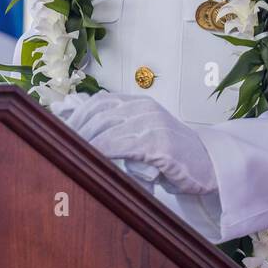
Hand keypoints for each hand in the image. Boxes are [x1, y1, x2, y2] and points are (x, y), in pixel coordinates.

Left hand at [50, 92, 219, 195]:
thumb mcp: (143, 135)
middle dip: (74, 130)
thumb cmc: (172, 154)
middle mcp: (144, 108)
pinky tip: (91, 159)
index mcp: (138, 103)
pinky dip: (102, 151)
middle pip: (98, 114)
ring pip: (107, 128)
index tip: (58, 131)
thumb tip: (79, 134)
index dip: (75, 115)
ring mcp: (152, 124)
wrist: (210, 165)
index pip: (98, 102)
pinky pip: (123, 145)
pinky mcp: (160, 143)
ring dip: (83, 141)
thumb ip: (118, 130)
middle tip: (58, 147)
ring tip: (68, 154)